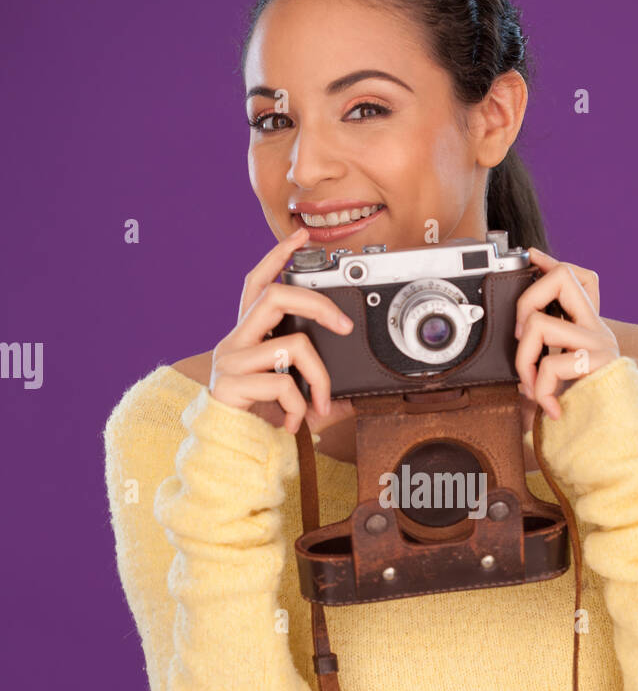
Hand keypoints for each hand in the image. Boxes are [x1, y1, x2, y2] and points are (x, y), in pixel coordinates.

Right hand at [209, 226, 355, 433]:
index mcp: (247, 336)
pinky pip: (282, 383)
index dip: (277, 256)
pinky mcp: (231, 384)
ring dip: (319, 377)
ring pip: (291, 344)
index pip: (257, 282)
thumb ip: (320, 391)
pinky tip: (296, 423)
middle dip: (317, 304)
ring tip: (320, 403)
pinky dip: (300, 407)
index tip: (301, 235)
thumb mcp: (296, 400)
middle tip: (344, 327)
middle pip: (275, 295)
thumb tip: (354, 394)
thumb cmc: (260, 423)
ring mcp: (231, 361)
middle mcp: (235, 341)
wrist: (229, 455)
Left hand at [514, 247, 619, 420]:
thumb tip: (520, 336)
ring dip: (523, 360)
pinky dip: (540, 391)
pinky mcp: (598, 363)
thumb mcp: (563, 377)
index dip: (552, 263)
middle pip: (564, 276)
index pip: (580, 277)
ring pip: (540, 324)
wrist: (617, 443)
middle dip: (526, 300)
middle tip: (520, 337)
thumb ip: (547, 354)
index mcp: (590, 327)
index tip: (531, 256)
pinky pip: (550, 364)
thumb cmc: (587, 412)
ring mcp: (599, 343)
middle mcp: (598, 329)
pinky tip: (550, 408)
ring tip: (532, 387)